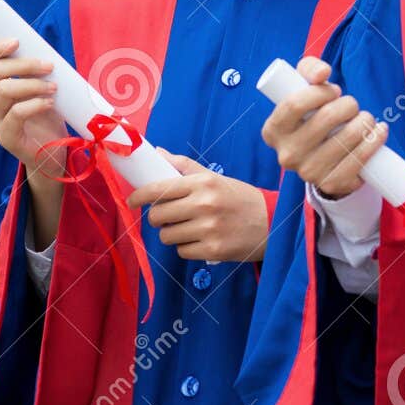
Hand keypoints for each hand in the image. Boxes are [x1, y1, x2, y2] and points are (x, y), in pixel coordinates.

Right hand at [0, 39, 63, 176]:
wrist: (52, 153)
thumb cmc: (46, 117)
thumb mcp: (40, 89)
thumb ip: (35, 72)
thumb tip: (44, 51)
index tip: (17, 41)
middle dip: (24, 65)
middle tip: (48, 66)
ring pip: (3, 91)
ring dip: (32, 84)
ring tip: (53, 87)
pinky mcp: (5, 137)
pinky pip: (16, 113)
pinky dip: (35, 104)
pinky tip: (49, 103)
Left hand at [126, 151, 270, 262]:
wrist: (272, 222)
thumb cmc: (239, 197)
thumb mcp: (215, 178)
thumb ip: (185, 166)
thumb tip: (158, 153)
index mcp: (203, 183)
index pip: (159, 189)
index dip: (139, 195)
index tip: (131, 200)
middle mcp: (204, 205)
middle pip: (158, 215)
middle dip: (158, 217)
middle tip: (167, 216)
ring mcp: (208, 229)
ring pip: (167, 236)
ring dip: (172, 233)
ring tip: (188, 228)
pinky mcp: (212, 251)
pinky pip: (181, 251)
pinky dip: (186, 247)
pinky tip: (200, 240)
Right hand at [259, 56, 385, 197]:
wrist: (324, 160)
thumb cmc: (313, 116)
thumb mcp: (304, 89)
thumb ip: (310, 70)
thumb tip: (322, 73)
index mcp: (273, 130)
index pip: (294, 104)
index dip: (320, 92)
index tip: (334, 90)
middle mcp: (287, 155)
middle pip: (326, 118)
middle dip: (348, 104)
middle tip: (352, 105)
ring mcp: (309, 172)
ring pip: (347, 137)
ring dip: (365, 121)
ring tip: (366, 118)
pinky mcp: (332, 184)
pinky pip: (360, 159)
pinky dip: (374, 141)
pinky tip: (378, 132)